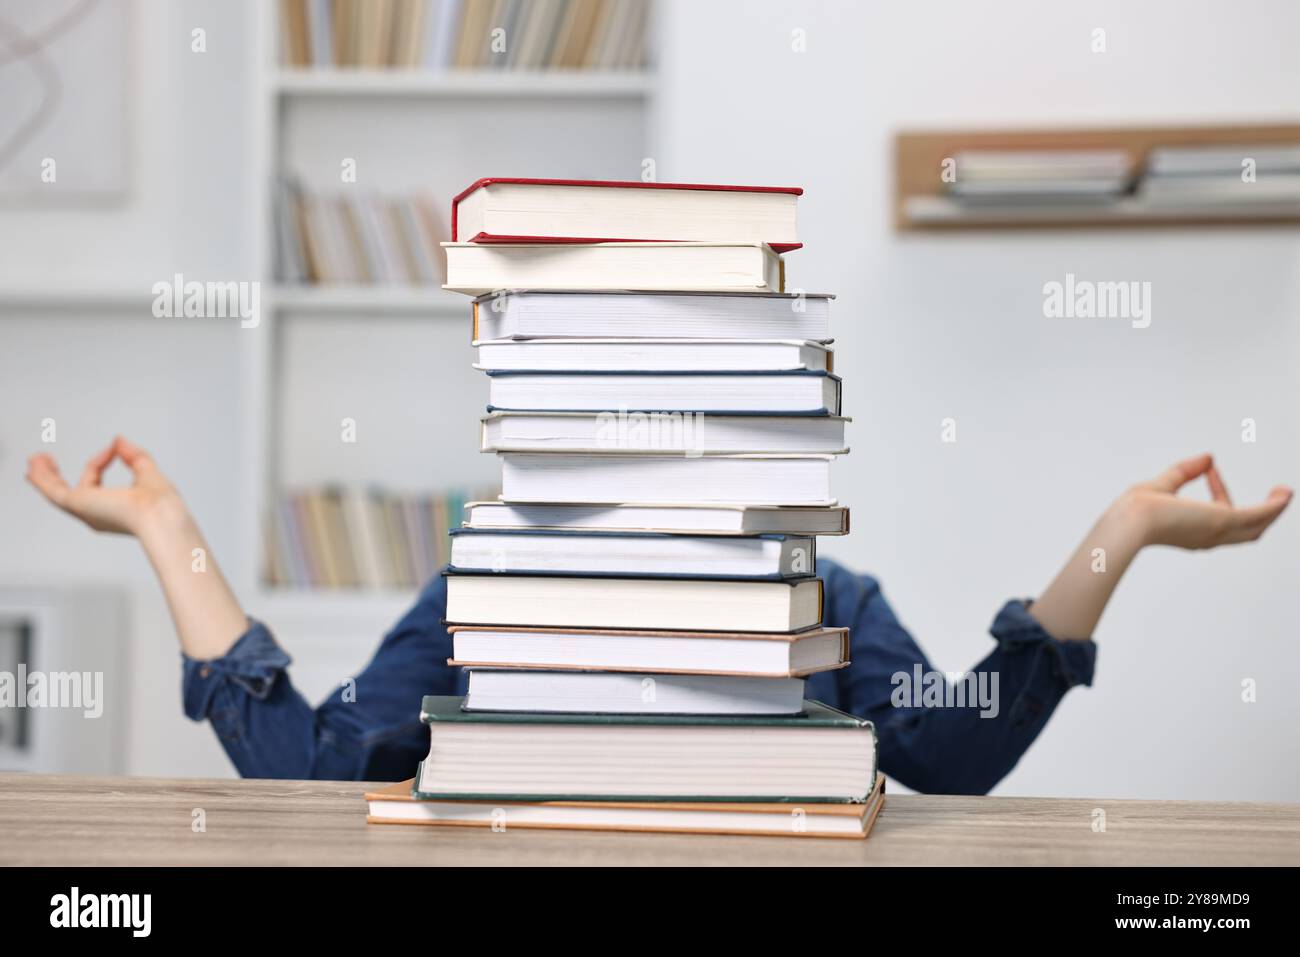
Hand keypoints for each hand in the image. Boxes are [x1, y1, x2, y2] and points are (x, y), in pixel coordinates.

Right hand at [26, 436, 185, 537]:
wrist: (159, 515)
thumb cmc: (160, 504)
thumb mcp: (146, 471)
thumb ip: (133, 455)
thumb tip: (118, 440)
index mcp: (111, 509)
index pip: (94, 479)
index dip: (100, 459)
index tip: (113, 447)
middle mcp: (95, 514)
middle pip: (68, 493)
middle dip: (54, 477)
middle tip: (45, 461)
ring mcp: (85, 510)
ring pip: (56, 491)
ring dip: (44, 475)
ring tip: (34, 459)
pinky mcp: (77, 504)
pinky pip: (53, 490)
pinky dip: (42, 478)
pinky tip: (33, 467)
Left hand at [1121, 453, 1291, 549]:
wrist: (1129, 521)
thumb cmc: (1134, 510)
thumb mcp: (1163, 484)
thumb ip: (1185, 471)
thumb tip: (1208, 458)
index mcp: (1193, 531)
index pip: (1217, 513)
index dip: (1218, 488)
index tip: (1209, 467)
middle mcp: (1208, 536)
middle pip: (1246, 529)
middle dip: (1263, 513)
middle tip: (1277, 494)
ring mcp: (1218, 531)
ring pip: (1257, 526)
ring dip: (1274, 510)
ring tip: (1284, 492)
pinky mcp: (1224, 521)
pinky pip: (1260, 514)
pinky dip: (1274, 506)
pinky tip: (1284, 494)